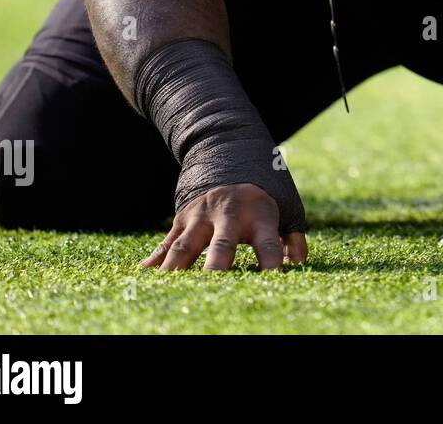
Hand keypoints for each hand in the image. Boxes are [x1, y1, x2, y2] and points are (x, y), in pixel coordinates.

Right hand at [139, 183, 308, 270]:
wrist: (227, 156)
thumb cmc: (262, 196)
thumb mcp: (286, 207)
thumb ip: (293, 237)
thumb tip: (299, 263)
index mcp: (259, 215)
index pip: (269, 243)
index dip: (272, 262)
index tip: (274, 280)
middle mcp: (229, 215)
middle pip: (222, 245)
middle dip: (217, 266)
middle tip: (214, 283)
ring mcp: (201, 216)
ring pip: (187, 245)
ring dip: (178, 267)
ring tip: (170, 287)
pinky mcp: (182, 220)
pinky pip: (166, 242)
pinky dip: (155, 259)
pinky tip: (143, 274)